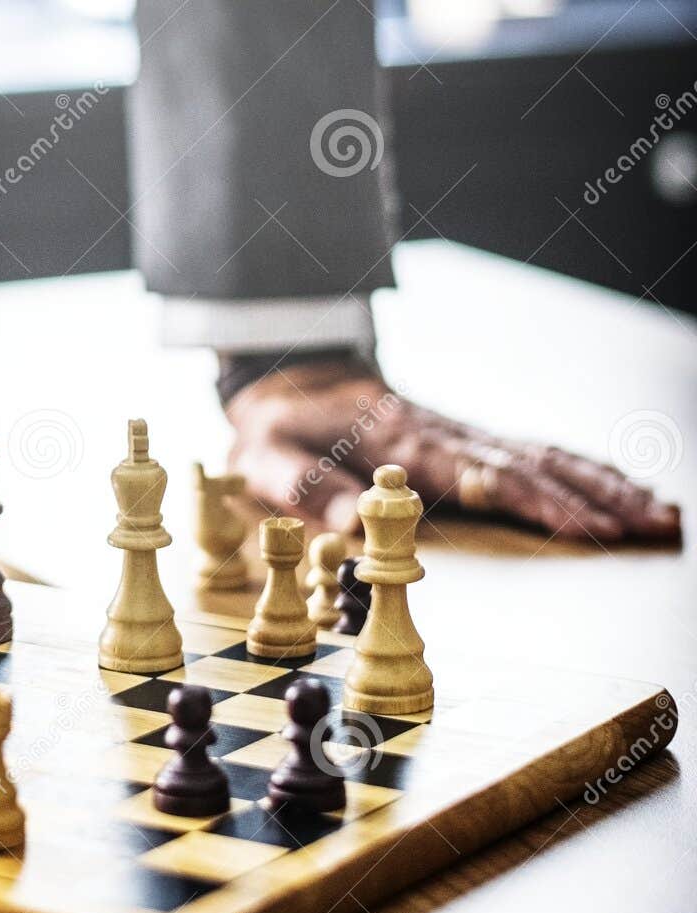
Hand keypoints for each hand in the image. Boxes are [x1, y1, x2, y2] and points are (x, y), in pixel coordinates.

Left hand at [225, 357, 681, 543]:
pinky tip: (624, 489)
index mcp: (396, 440)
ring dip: (602, 484)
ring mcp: (457, 431)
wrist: (284, 379)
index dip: (530, 500)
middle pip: (527, 464)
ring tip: (661, 513)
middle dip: (591, 497)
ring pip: (541, 455)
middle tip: (649, 525)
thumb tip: (348, 526)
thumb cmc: (272, 428)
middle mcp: (439, 431)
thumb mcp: (263, 457)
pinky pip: (532, 452)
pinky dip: (582, 471)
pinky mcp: (464, 437)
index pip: (476, 473)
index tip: (578, 526)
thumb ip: (303, 486)